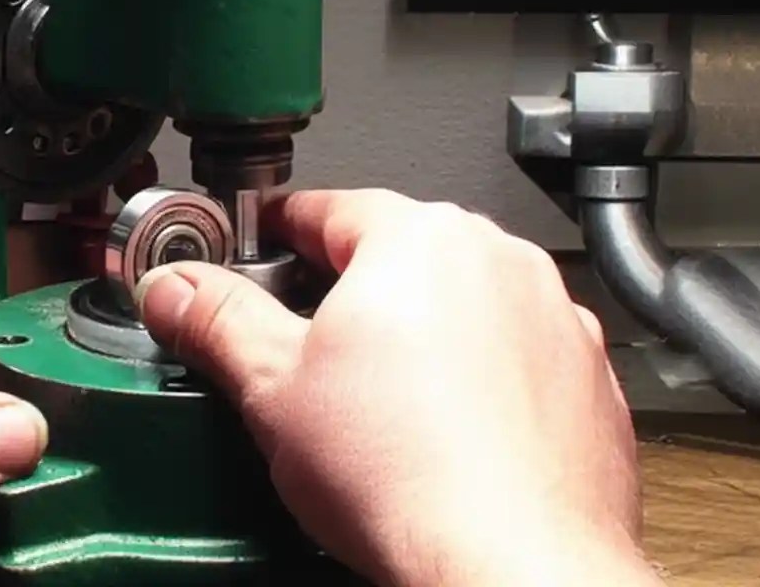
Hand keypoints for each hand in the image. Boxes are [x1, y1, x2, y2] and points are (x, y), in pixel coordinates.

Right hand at [136, 190, 659, 585]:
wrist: (514, 566)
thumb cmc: (410, 478)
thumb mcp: (273, 386)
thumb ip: (217, 319)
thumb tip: (175, 286)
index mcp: (418, 239)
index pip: (326, 208)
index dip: (275, 232)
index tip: (255, 253)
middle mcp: (498, 261)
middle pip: (398, 252)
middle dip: (346, 288)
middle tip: (303, 344)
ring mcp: (553, 318)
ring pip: (460, 303)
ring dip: (417, 331)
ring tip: (376, 401)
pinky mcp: (585, 378)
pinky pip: (512, 355)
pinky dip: (476, 376)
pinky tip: (441, 428)